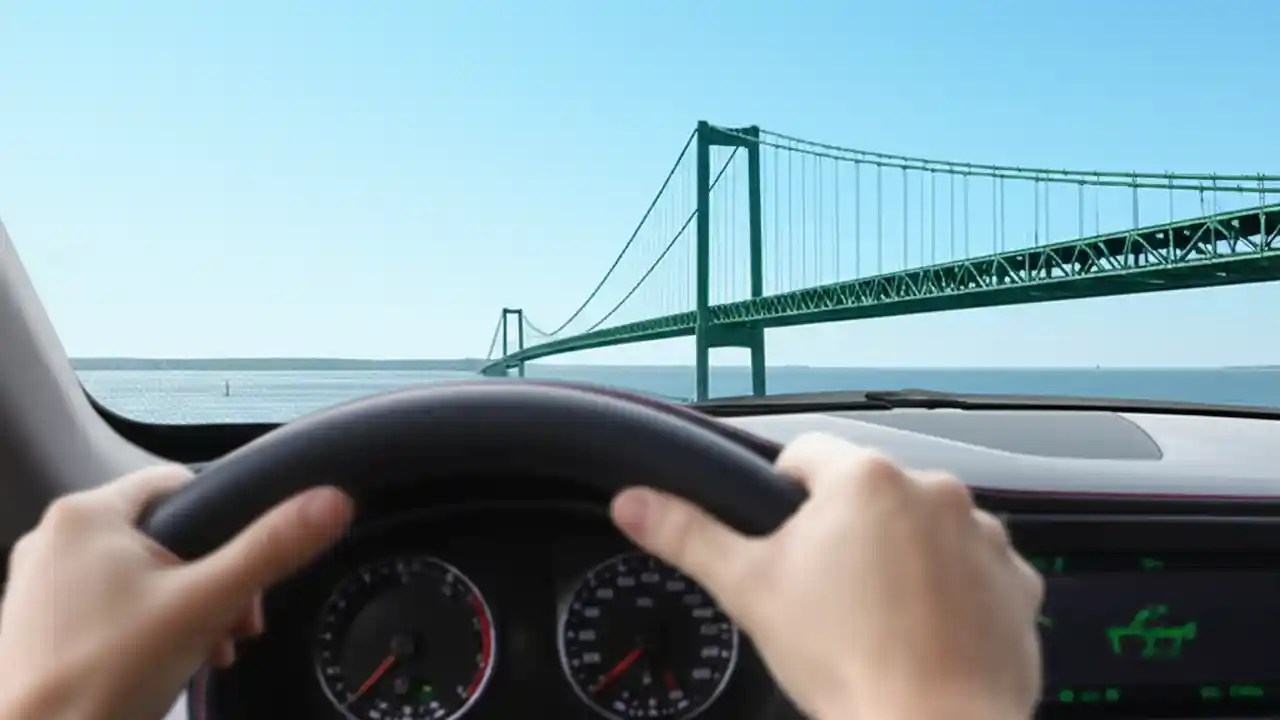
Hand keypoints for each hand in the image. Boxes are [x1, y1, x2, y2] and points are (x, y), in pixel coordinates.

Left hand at [0, 465, 353, 719]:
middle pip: (165, 535)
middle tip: (230, 622)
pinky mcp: (38, 621)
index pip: (180, 484)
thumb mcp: (207, 603)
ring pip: (140, 572)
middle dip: (210, 579)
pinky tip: (164, 657)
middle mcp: (53, 538)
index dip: (225, 524)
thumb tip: (330, 501)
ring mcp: (39, 582)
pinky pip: (109, 602)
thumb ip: (271, 549)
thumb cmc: (102, 679)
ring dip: (184, 605)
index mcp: (85, 514)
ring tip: (202, 645)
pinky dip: (146, 623)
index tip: (241, 571)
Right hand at [610, 433, 1042, 719]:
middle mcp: (933, 491)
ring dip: (901, 556)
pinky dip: (951, 591)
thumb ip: (687, 534)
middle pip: (867, 494)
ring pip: (922, 528)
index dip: (782, 495)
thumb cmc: (845, 660)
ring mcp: (983, 536)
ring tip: (878, 618)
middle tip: (825, 592)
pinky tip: (923, 632)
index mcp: (864, 478)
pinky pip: (974, 569)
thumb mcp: (748, 589)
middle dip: (845, 532)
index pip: (805, 455)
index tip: (784, 541)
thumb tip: (633, 502)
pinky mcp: (1015, 582)